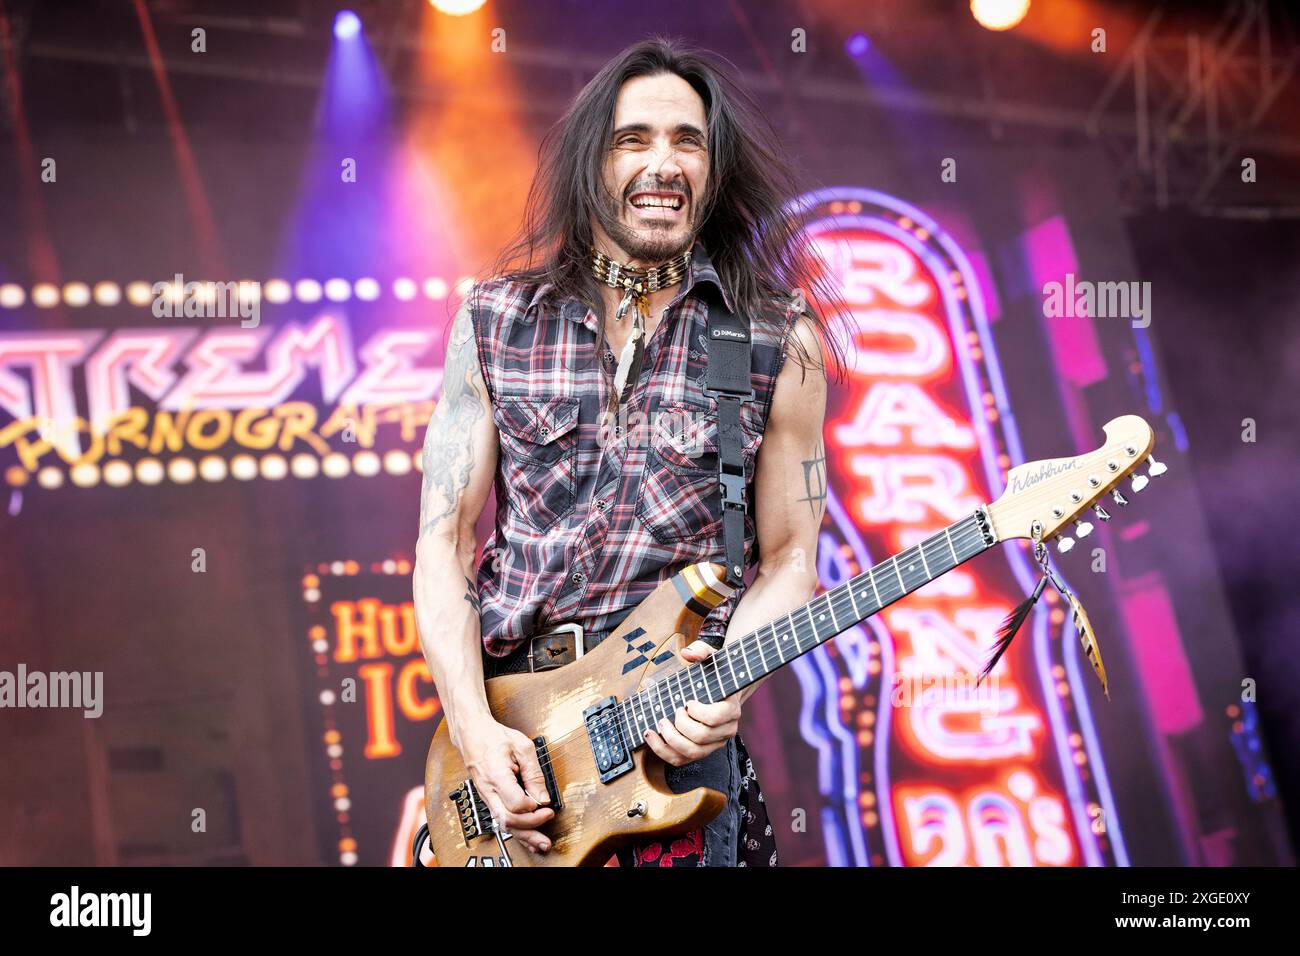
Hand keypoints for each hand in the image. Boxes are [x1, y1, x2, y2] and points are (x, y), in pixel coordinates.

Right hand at [457, 719, 554, 854]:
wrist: (472, 734)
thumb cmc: (495, 737)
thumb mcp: (522, 747)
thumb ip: (534, 774)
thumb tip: (542, 797)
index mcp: (496, 775)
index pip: (515, 803)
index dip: (532, 806)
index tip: (545, 802)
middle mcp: (489, 790)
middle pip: (508, 819)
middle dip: (531, 827)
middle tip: (549, 820)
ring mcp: (486, 796)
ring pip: (503, 823)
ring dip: (524, 836)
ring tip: (541, 844)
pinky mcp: (489, 799)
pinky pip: (501, 818)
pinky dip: (516, 830)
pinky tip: (528, 837)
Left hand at [641, 639, 741, 766]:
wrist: (717, 690)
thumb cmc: (712, 674)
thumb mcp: (710, 658)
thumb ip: (701, 651)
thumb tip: (688, 654)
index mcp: (732, 710)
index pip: (716, 718)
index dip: (698, 712)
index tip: (688, 701)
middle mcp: (726, 731)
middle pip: (702, 737)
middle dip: (681, 724)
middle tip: (674, 710)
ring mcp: (713, 744)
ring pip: (692, 752)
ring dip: (671, 739)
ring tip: (661, 722)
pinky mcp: (699, 751)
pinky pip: (680, 760)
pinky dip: (661, 750)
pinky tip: (650, 734)